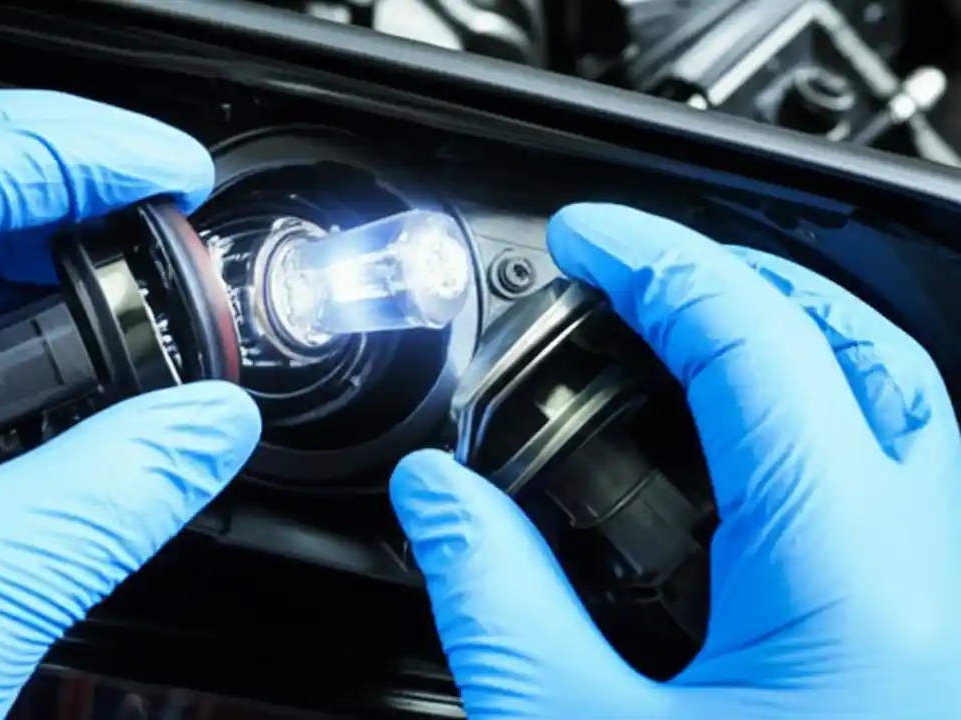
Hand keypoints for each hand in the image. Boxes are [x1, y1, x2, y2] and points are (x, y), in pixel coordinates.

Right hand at [391, 203, 960, 717]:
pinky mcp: (923, 650)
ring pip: (899, 414)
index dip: (655, 264)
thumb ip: (494, 600)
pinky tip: (739, 464)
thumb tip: (438, 495)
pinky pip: (895, 489)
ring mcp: (943, 613)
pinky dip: (817, 427)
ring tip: (697, 335)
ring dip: (797, 344)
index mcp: (850, 580)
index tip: (587, 239)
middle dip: (744, 280)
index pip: (756, 345)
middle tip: (644, 270)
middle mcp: (931, 581)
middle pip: (864, 351)